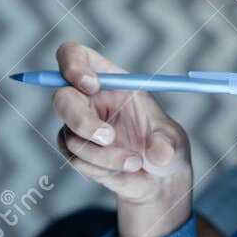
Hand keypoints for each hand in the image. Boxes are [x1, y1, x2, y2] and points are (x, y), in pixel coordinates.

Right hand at [51, 41, 193, 236]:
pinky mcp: (73, 151)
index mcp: (111, 80)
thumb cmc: (165, 146)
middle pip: (62, 98)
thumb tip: (160, 154)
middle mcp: (88, 100)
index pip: (76, 57)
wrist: (156, 179)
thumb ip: (166, 144)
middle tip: (108, 136)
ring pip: (72, 136)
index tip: (91, 85)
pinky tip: (122, 169)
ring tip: (135, 162)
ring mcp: (77, 126)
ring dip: (104, 155)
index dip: (75, 65)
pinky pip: (76, 159)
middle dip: (81, 120)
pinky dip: (101, 168)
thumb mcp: (173, 140)